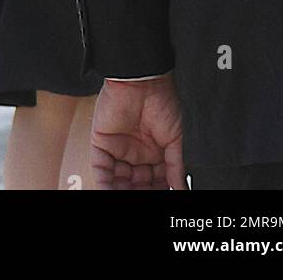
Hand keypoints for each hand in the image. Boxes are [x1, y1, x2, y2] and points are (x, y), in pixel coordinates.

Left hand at [91, 75, 185, 189]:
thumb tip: (182, 189)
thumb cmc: (164, 102)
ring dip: (122, 192)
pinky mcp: (102, 143)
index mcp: (155, 153)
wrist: (145, 80)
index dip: (157, 192)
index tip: (163, 200)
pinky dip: (105, 185)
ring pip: (118, 180)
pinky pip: (101, 169)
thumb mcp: (176, 139)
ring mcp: (118, 149)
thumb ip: (176, 166)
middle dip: (140, 193)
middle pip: (136, 184)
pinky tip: (110, 193)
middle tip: (144, 201)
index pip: (155, 181)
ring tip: (129, 200)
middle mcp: (136, 153)